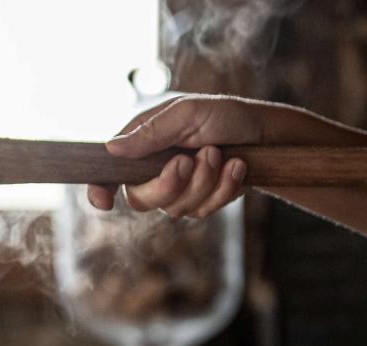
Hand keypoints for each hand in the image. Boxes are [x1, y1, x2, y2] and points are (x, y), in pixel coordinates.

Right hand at [87, 95, 263, 217]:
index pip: (108, 174)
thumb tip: (111, 150)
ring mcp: (176, 189)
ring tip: (220, 153)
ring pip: (175, 208)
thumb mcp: (187, 113)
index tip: (103, 201)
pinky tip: (236, 167)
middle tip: (188, 159)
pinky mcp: (199, 202)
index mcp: (140, 145)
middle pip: (139, 199)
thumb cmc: (224, 115)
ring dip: (204, 180)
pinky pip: (202, 211)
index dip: (99, 190)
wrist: (266, 134)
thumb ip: (150, 133)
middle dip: (168, 184)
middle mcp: (152, 170)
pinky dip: (223, 188)